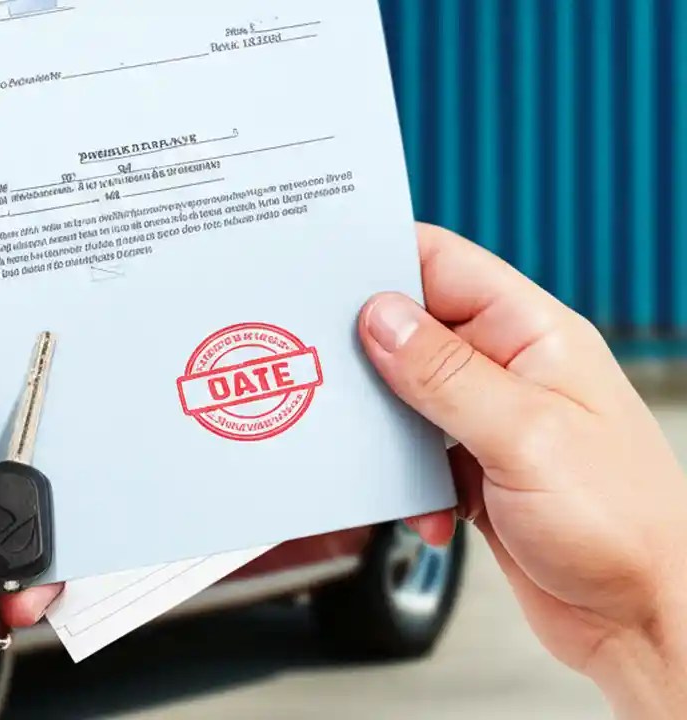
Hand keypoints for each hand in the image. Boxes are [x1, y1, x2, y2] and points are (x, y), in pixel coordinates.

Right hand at [361, 225, 686, 717]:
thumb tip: (380, 317)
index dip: (383, 262)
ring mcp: (492, 422)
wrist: (645, 619)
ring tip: (377, 451)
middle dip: (367, 354)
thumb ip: (444, 374)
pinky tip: (426, 510)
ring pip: (404, 397)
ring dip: (384, 430)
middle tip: (326, 370)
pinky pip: (413, 456)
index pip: (444, 266)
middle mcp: (512, 370)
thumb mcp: (523, 436)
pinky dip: (403, 483)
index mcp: (535, 335)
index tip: (325, 278)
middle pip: (413, 330)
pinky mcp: (475, 472)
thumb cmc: (623, 527)